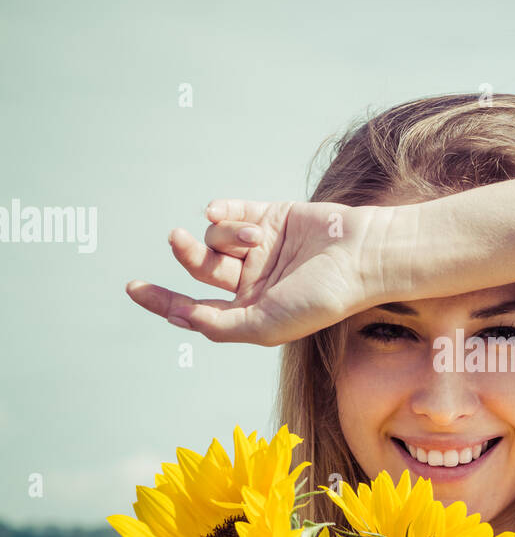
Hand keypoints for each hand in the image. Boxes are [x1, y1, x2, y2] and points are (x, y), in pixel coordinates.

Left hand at [126, 198, 403, 345]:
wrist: (361, 256)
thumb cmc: (320, 298)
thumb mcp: (265, 325)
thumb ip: (220, 325)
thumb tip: (180, 318)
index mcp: (251, 313)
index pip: (196, 308)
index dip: (162, 299)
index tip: (132, 287)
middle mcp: (254, 282)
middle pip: (202, 268)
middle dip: (187, 255)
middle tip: (177, 240)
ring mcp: (262, 249)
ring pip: (218, 238)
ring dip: (227, 235)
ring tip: (254, 237)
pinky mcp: (272, 218)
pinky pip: (233, 211)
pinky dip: (224, 211)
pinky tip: (221, 212)